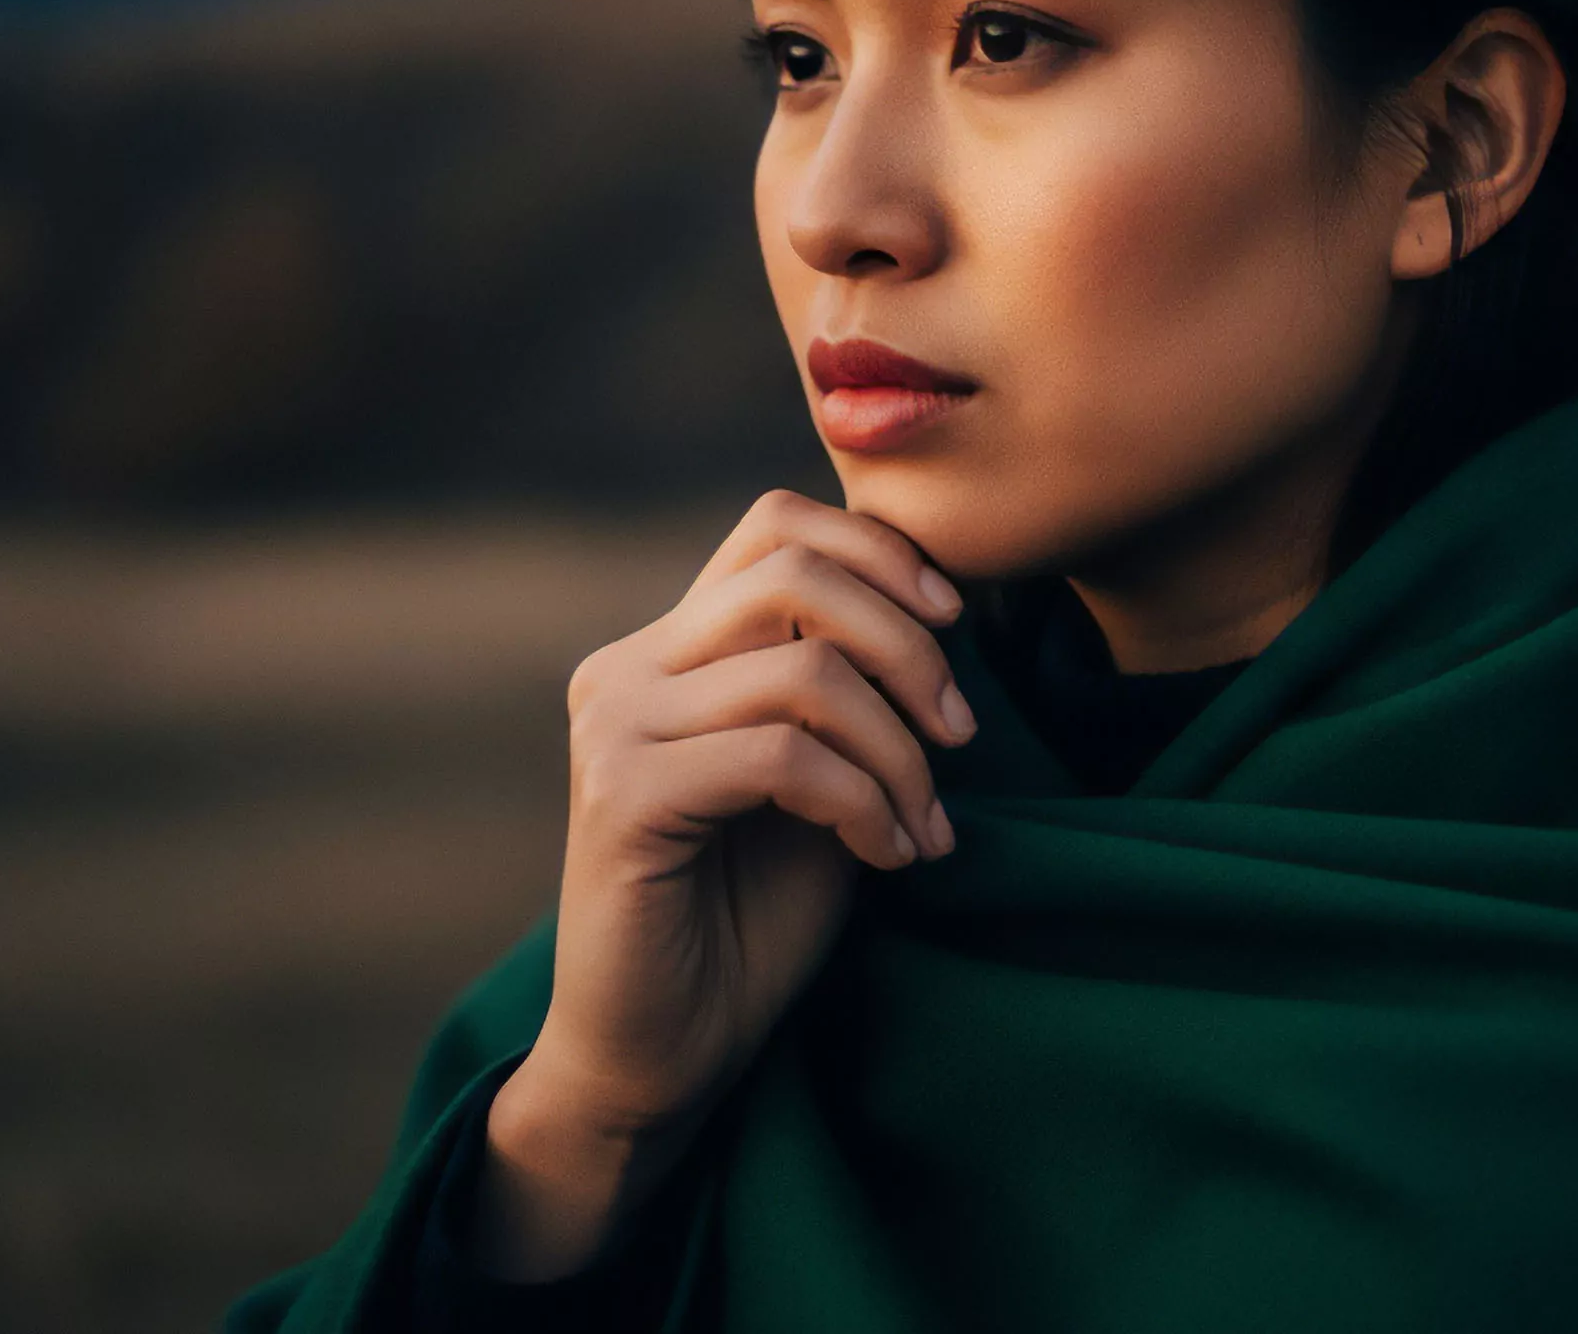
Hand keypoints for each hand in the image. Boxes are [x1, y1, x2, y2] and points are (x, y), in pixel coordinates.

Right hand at [473, 491, 973, 1278]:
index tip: (956, 625)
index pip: (777, 525)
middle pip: (795, 572)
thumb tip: (940, 606)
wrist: (663, 1053)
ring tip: (925, 825)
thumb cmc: (750, 919)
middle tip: (962, 738)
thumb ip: (847, 688)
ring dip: (900, 750)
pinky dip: (864, 802)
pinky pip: (785, 758)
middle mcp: (627, 668)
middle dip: (910, 646)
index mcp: (669, 647)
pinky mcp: (624, 796)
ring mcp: (615, 726)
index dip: (882, 553)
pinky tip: (886, 856)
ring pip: (805, 669)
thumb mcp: (820, 778)